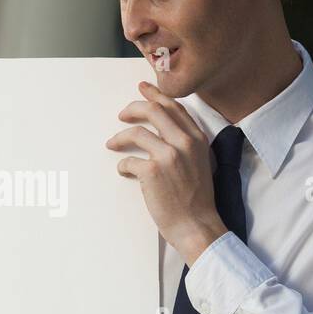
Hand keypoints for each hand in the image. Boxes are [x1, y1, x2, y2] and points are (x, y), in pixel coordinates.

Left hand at [106, 81, 228, 265]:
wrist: (197, 225)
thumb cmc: (197, 199)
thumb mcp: (200, 163)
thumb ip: (187, 144)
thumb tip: (166, 131)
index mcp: (197, 139)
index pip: (174, 106)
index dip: (156, 95)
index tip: (142, 88)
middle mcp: (184, 142)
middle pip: (153, 110)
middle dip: (133, 108)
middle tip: (122, 114)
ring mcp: (168, 156)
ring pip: (136, 132)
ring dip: (119, 138)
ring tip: (112, 144)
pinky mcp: (152, 171)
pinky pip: (128, 162)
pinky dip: (123, 166)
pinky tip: (125, 173)